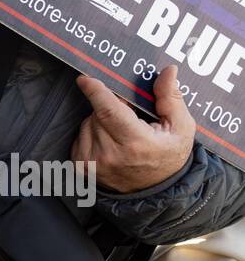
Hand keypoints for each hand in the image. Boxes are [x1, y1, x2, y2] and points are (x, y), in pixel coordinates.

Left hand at [71, 65, 195, 193]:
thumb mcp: (181, 127)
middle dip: (110, 108)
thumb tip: (168, 71)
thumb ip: (171, 98)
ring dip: (100, 122)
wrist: (155, 190)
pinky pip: (80, 136)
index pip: (109, 112)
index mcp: (135, 144)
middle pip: (98, 114)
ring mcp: (92, 164)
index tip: (85, 79)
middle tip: (130, 119)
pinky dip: (92, 134)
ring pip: (87, 124)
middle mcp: (109, 156)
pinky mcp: (81, 168)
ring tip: (121, 135)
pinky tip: (109, 143)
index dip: (96, 93)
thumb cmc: (168, 155)